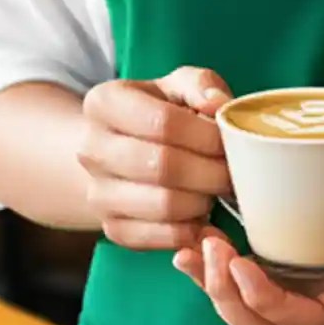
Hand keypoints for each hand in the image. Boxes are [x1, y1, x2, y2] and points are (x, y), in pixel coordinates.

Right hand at [78, 66, 233, 249]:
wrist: (120, 151)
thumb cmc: (158, 114)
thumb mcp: (176, 87)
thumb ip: (200, 85)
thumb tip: (218, 105)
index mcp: (103, 103)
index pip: (162, 122)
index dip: (207, 135)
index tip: (231, 141)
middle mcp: (91, 149)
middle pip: (163, 166)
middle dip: (211, 172)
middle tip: (233, 171)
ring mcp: (98, 193)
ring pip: (165, 206)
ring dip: (203, 201)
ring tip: (214, 189)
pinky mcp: (112, 229)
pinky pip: (162, 239)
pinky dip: (192, 232)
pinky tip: (203, 216)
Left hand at [172, 140, 323, 324]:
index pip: (301, 324)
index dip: (264, 302)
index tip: (238, 261)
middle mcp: (321, 303)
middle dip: (228, 298)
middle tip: (206, 251)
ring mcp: (299, 286)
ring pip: (248, 309)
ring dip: (214, 287)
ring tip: (191, 250)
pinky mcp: (284, 264)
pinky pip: (244, 280)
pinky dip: (215, 269)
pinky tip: (195, 243)